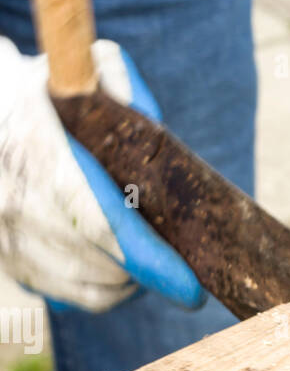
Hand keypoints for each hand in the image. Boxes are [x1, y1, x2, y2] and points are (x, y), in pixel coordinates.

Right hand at [0, 37, 203, 312]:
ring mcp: (6, 240)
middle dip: (148, 275)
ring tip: (150, 267)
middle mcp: (16, 205)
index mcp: (38, 157)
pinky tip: (114, 270)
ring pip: (86, 291)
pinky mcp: (6, 261)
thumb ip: (121, 86)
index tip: (191, 287)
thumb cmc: (32, 94)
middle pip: (103, 267)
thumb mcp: (73, 74)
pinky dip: (97, 291)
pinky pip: (63, 296)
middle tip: (178, 269)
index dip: (152, 262)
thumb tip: (156, 121)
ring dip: (128, 287)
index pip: (105, 227)